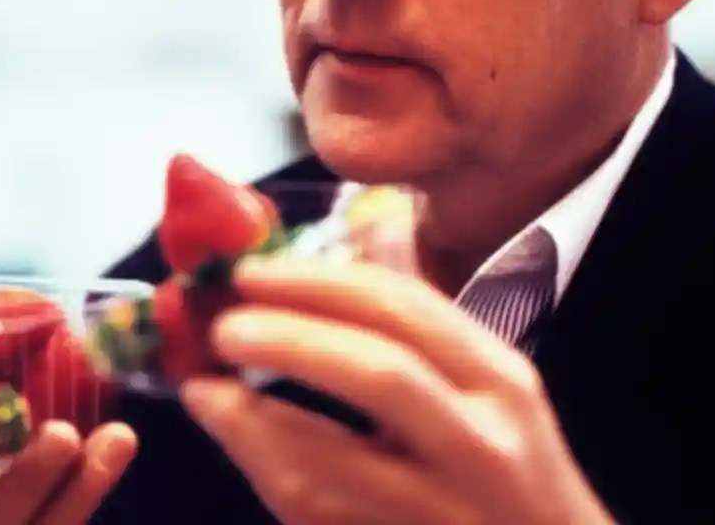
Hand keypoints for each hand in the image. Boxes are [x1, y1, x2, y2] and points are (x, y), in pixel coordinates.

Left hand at [179, 256, 613, 524]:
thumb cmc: (512, 470)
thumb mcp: (489, 385)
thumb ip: (423, 310)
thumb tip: (372, 218)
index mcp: (499, 380)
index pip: (407, 309)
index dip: (318, 283)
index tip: (251, 270)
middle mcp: (482, 443)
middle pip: (378, 375)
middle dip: (290, 341)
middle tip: (223, 326)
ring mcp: (444, 511)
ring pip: (332, 464)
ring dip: (252, 423)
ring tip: (202, 389)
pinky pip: (318, 515)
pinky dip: (266, 476)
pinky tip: (235, 443)